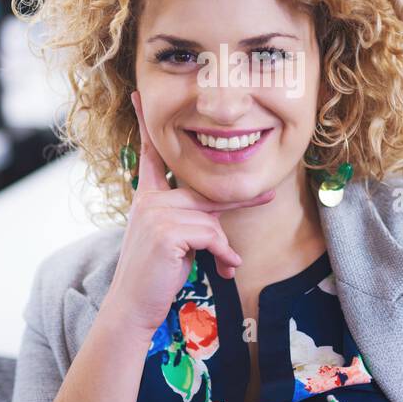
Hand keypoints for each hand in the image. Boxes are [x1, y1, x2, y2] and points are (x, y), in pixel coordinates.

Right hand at [101, 91, 275, 338]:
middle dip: (241, 201)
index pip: (149, 155)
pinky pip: (211, 235)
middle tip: (270, 194)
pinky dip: (223, 253)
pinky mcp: (167, 231)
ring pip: (211, 218)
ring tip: (225, 265)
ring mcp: (156, 214)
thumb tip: (225, 238)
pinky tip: (224, 268)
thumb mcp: (172, 242)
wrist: (132, 307)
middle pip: (205, 194)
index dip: (147, 124)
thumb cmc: (153, 277)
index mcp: (146, 198)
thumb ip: (191, 224)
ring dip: (223, 246)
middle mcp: (149, 201)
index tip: (138, 95)